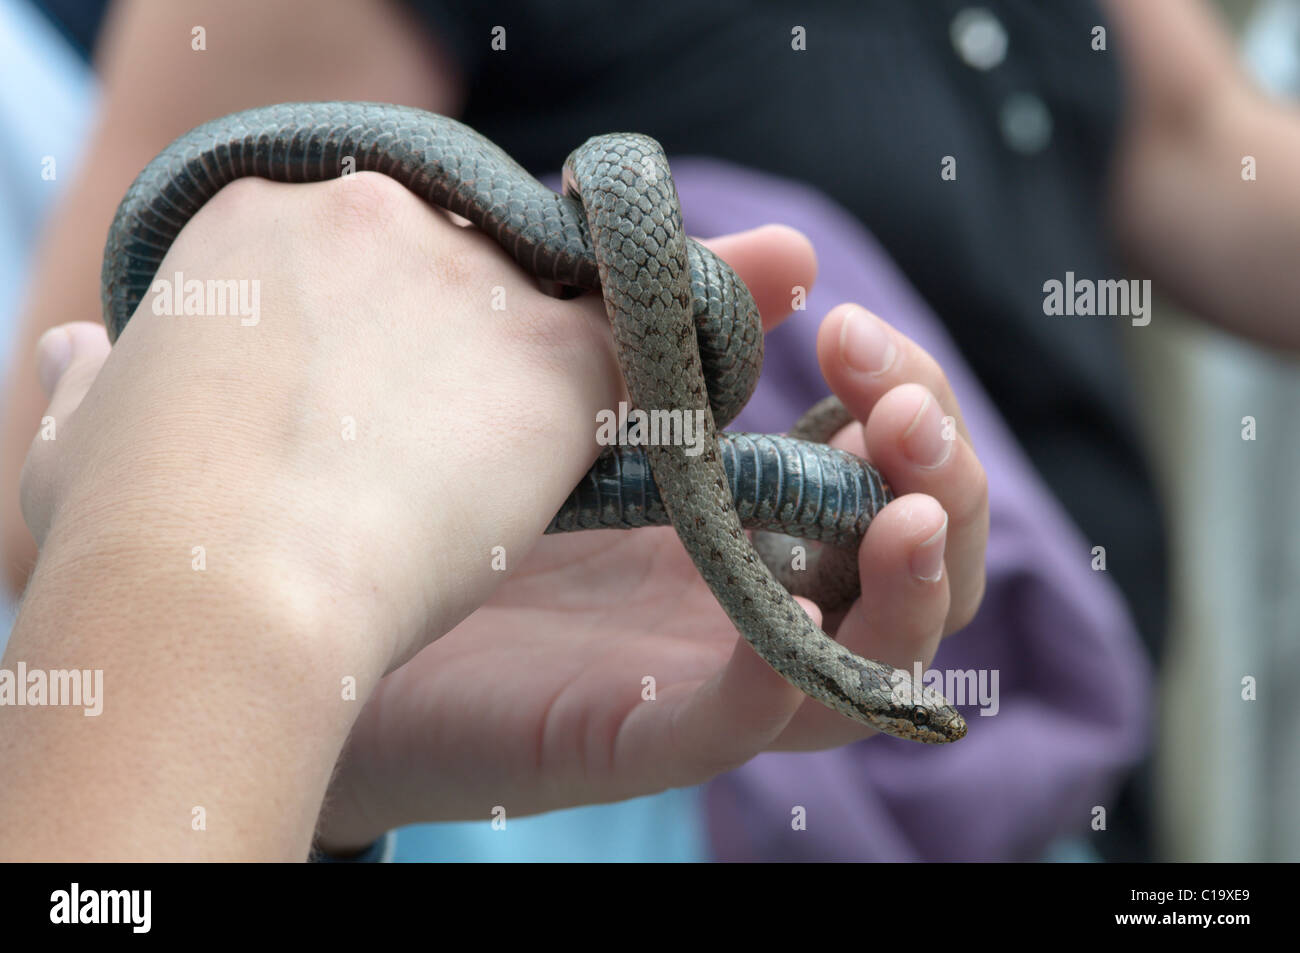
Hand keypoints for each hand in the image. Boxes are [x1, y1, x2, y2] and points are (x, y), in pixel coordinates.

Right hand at [4, 172, 636, 857]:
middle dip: (458, 344)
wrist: (220, 591)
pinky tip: (584, 468)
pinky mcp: (555, 353)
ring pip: (541, 308)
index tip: (368, 402)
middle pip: (459, 263)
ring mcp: (473, 276)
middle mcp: (376, 215)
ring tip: (496, 478)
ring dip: (532, 380)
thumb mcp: (79, 437)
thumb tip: (81, 351)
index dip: (377, 328)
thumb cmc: (131, 534)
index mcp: (261, 214)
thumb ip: (98, 381)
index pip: (360, 246)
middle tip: (438, 448)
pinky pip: (618, 357)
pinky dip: (616, 404)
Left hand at [317, 236, 989, 848]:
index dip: (908, 395)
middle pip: (915, 567)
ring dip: (909, 589)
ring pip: (866, 668)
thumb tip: (793, 250)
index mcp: (745, 509)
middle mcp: (745, 595)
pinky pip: (738, 728)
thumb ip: (678, 331)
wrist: (311, 607)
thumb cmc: (438, 486)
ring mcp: (697, 673)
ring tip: (900, 507)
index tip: (841, 320)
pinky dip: (778, 681)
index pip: (887, 468)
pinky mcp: (629, 738)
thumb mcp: (571, 390)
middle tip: (891, 405)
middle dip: (941, 477)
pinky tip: (780, 629)